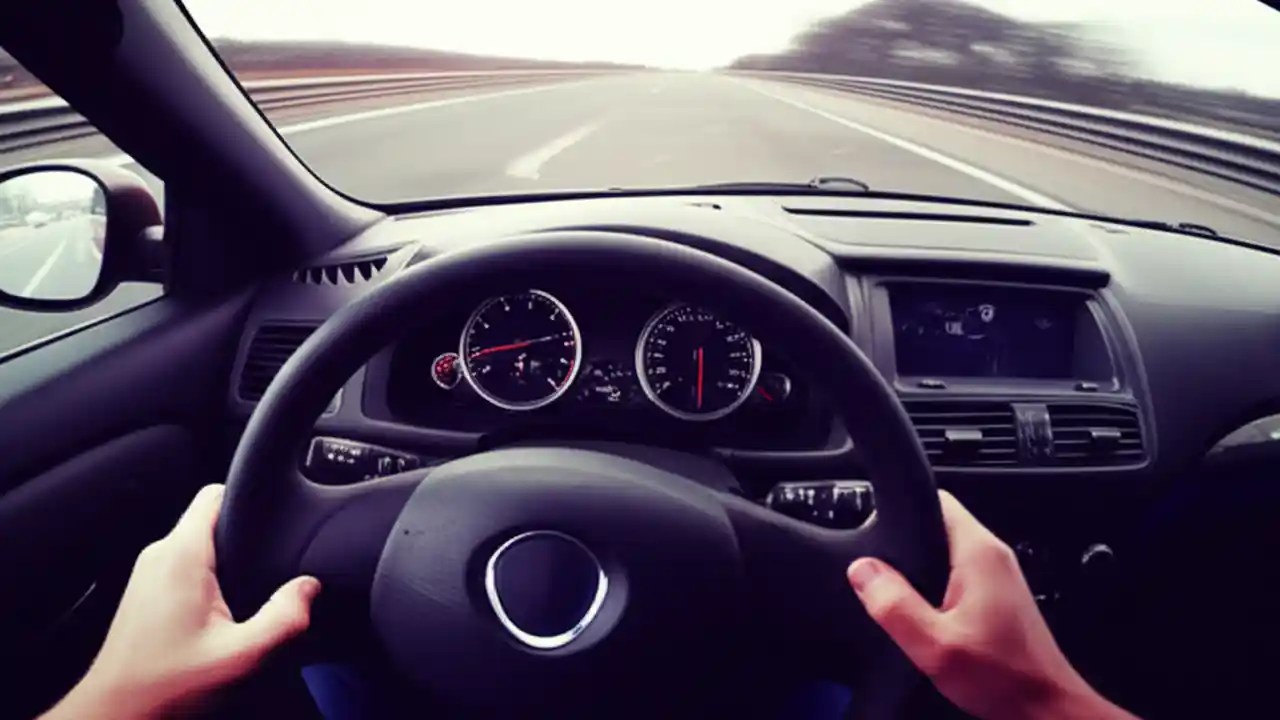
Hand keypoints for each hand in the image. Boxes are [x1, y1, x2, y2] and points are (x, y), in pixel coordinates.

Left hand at [43, 485, 320, 718]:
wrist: (116, 715)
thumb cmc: (166, 687)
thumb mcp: (240, 657)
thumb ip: (283, 619)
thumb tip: (309, 587)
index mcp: (181, 556)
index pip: (217, 493)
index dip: (253, 499)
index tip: (281, 519)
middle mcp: (160, 555)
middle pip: (214, 518)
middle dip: (249, 536)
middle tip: (276, 567)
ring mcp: (149, 573)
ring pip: (202, 544)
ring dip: (232, 561)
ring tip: (256, 591)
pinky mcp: (147, 593)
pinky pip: (188, 565)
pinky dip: (214, 578)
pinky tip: (229, 612)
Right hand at [847, 492, 1134, 719]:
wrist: (1045, 710)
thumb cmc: (1004, 679)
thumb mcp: (935, 645)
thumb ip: (894, 605)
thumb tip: (861, 571)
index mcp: (978, 553)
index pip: (937, 500)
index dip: (901, 509)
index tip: (874, 529)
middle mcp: (992, 556)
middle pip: (937, 525)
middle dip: (904, 544)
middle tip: (881, 576)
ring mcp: (998, 576)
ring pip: (944, 552)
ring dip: (919, 569)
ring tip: (899, 598)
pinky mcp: (997, 597)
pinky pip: (956, 575)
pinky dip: (934, 587)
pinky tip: (923, 616)